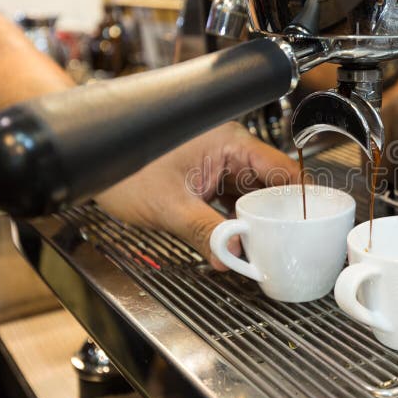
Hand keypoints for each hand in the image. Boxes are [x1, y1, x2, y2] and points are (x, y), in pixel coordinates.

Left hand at [95, 122, 299, 269]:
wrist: (87, 158)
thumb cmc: (121, 163)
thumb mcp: (168, 206)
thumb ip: (204, 232)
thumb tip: (231, 256)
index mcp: (229, 142)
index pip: (282, 170)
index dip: (300, 198)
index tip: (311, 224)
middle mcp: (227, 147)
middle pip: (269, 184)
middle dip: (277, 215)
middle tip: (286, 245)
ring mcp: (215, 161)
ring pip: (249, 193)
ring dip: (254, 219)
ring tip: (263, 246)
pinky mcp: (203, 173)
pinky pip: (230, 196)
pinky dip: (235, 217)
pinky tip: (236, 238)